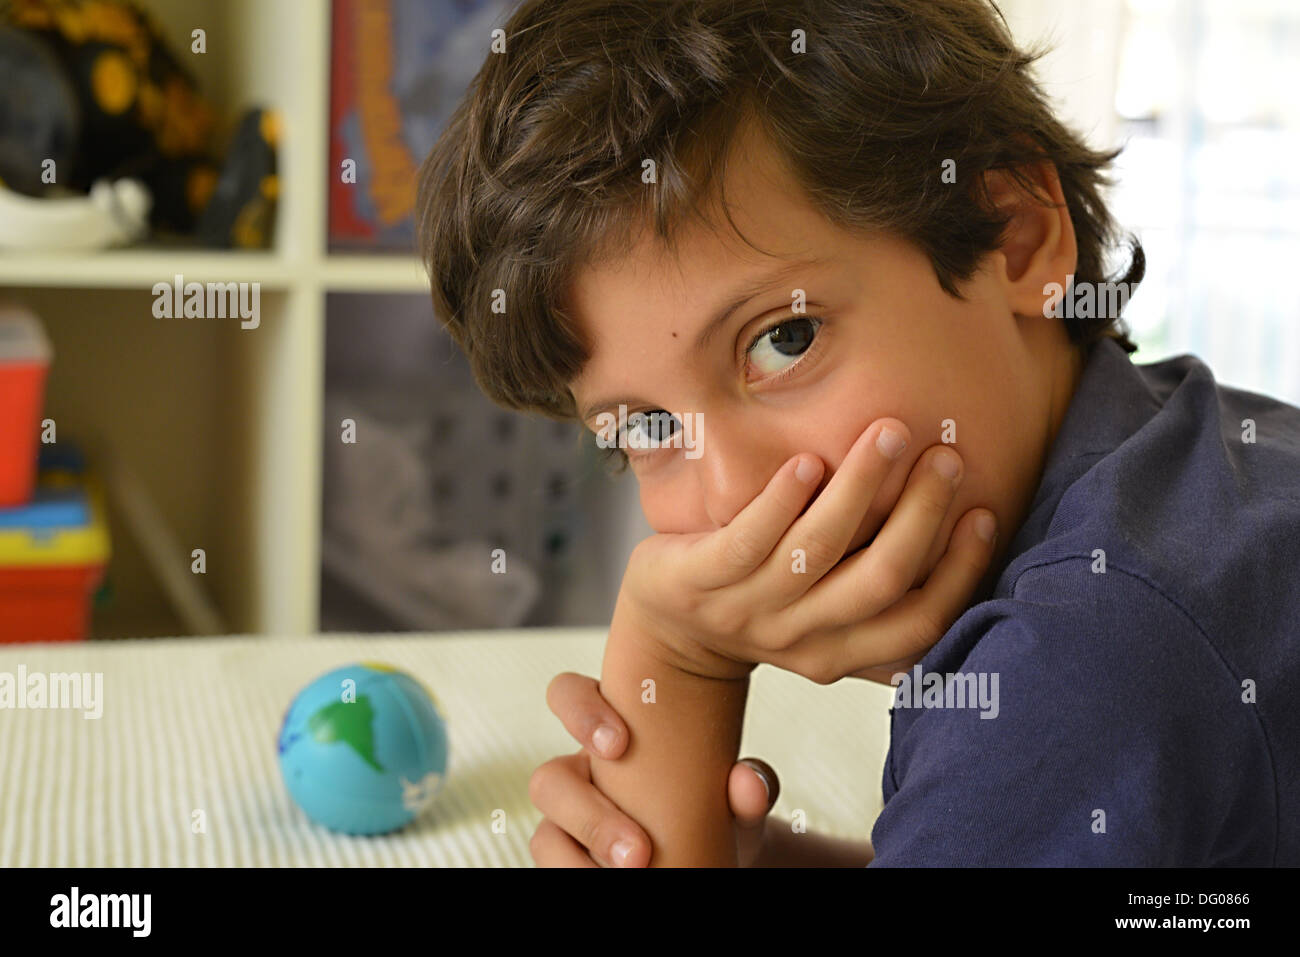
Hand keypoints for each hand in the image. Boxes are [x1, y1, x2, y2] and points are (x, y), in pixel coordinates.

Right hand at [528, 672, 778, 866]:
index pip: (568, 695)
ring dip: (581, 861)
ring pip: (546, 835)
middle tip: (639, 853)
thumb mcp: (739, 800)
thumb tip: (748, 783)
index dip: (579, 712)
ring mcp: (569, 822)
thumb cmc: (721, 810)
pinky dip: (581, 875)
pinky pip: (554, 868)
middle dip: (589, 816)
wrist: (718, 857)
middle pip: (548, 780)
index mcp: (609, 730)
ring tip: (634, 876)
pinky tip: (614, 882)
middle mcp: (579, 774)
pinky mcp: (570, 858)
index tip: (619, 744)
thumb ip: (746, 787)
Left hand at [618, 418, 998, 684]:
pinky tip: (808, 461)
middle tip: (944, 456)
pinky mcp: (701, 579)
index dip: (959, 571)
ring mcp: (749, 609)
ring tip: (888, 433)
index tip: (982, 512)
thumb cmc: (764, 600)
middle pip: (880, 580)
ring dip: (860, 488)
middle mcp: (801, 636)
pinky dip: (782, 500)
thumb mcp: (824, 614)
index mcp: (843, 651)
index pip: (920, 622)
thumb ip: (877, 585)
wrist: (669, 623)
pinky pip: (748, 539)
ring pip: (818, 550)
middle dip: (920, 514)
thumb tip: (962, 526)